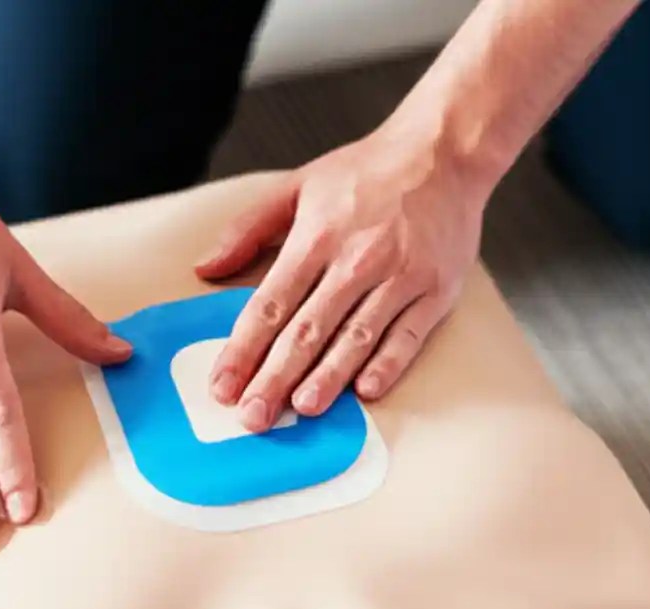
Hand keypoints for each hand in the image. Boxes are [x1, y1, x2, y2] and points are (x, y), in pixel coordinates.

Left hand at [195, 126, 485, 431]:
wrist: (445, 151)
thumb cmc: (367, 171)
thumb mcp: (297, 185)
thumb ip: (247, 229)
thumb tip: (205, 268)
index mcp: (317, 236)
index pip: (270, 305)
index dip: (243, 350)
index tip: (223, 385)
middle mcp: (357, 260)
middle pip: (308, 330)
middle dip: (276, 377)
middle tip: (253, 417)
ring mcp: (400, 276)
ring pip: (356, 337)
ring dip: (328, 377)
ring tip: (302, 409)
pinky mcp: (436, 289)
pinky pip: (408, 336)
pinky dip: (387, 364)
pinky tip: (366, 391)